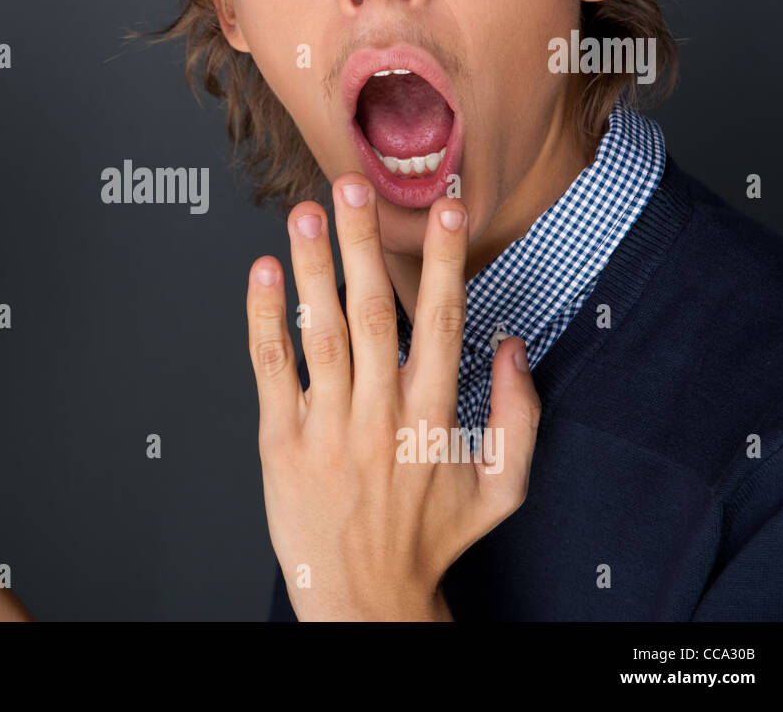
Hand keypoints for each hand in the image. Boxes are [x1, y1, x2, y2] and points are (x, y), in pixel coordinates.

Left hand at [245, 173, 540, 620]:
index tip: (443, 208)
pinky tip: (263, 275)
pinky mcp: (281, 440)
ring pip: (320, 332)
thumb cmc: (430, 538)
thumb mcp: (500, 490)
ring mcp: (327, 426)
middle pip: (373, 312)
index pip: (442, 322)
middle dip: (365, 243)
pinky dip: (264, 320)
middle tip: (352, 186)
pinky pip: (272, 370)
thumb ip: (519, 418)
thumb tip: (513, 347)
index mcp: (434, 418)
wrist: (365, 596)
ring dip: (312, 268)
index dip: (443, 260)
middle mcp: (380, 414)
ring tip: (304, 214)